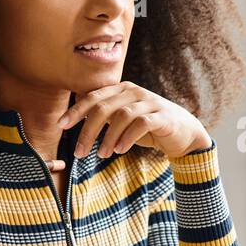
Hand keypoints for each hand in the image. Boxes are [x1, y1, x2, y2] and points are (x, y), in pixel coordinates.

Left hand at [57, 81, 210, 158]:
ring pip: (121, 116)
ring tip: (102, 155)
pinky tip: (119, 150)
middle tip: (79, 152)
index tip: (61, 126)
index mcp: (122, 90)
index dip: (76, 111)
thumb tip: (76, 119)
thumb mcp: (123, 119)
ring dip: (108, 138)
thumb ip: (105, 116)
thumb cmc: (149, 127)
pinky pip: (141, 124)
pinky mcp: (162, 116)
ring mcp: (150, 102)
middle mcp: (135, 92)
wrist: (184, 134)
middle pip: (104, 107)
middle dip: (87, 130)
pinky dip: (127, 138)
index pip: (94, 97)